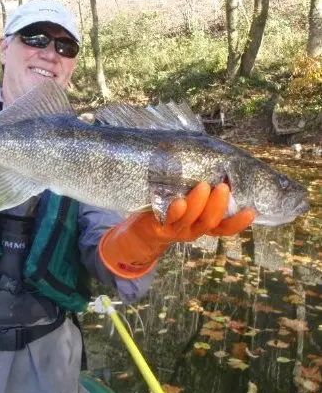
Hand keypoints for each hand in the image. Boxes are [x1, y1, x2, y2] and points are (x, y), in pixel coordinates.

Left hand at [99, 182, 254, 278]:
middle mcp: (194, 230)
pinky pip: (169, 220)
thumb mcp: (188, 200)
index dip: (238, 222)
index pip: (225, 227)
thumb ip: (200, 190)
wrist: (141, 230)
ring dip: (199, 204)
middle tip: (222, 187)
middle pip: (210, 222)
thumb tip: (215, 162)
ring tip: (203, 186)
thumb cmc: (169, 209)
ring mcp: (177, 230)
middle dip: (218, 205)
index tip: (251, 211)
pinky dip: (176, 212)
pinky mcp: (160, 226)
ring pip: (192, 220)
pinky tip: (179, 202)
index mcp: (204, 224)